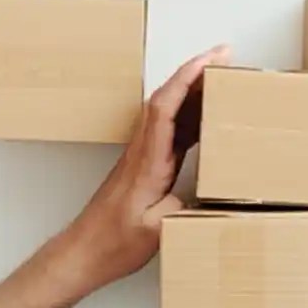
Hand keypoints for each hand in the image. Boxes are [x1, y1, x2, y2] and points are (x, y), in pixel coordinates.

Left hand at [50, 45, 230, 298]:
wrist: (84, 250)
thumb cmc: (114, 243)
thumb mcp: (156, 232)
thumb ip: (179, 208)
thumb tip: (203, 192)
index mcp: (149, 161)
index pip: (166, 107)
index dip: (188, 78)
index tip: (211, 60)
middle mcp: (144, 151)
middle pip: (167, 98)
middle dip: (195, 72)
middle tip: (224, 57)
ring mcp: (143, 156)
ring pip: (167, 110)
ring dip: (192, 89)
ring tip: (221, 79)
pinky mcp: (144, 165)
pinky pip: (169, 130)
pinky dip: (189, 116)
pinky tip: (206, 118)